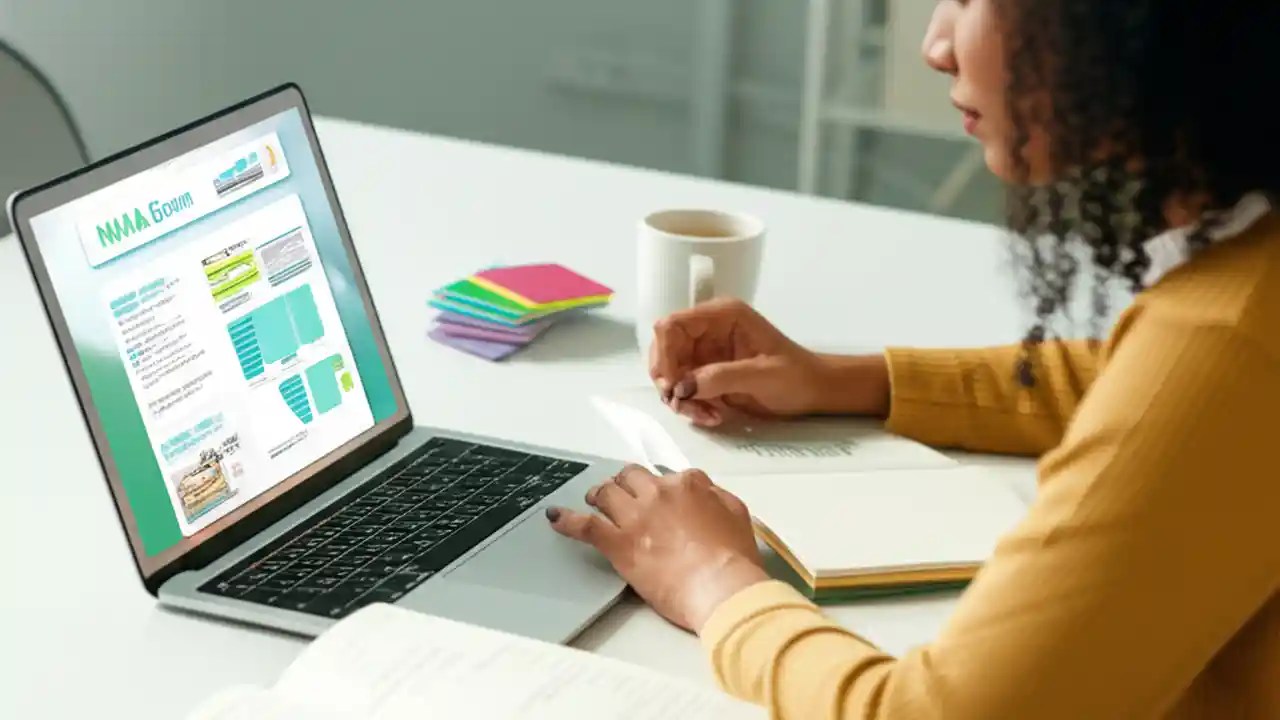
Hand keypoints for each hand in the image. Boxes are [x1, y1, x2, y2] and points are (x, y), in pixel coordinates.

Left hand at [547, 465, 768, 632]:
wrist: (719, 586)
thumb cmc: (734, 558)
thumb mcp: (737, 514)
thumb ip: (717, 496)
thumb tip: (704, 492)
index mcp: (688, 485)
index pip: (669, 476)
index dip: (662, 488)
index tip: (660, 498)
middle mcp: (658, 493)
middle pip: (631, 477)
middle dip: (625, 483)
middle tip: (621, 495)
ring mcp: (635, 516)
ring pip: (607, 493)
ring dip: (600, 495)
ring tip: (594, 501)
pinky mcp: (618, 542)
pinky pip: (584, 525)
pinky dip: (566, 519)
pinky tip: (555, 517)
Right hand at [648, 298, 890, 425]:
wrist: (814, 391)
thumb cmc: (795, 376)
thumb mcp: (761, 375)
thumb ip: (721, 377)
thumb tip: (682, 388)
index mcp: (722, 316)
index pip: (673, 325)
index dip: (664, 354)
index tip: (672, 386)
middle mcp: (708, 329)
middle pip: (665, 349)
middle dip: (669, 380)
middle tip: (683, 406)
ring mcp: (706, 352)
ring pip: (672, 373)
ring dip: (681, 398)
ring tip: (707, 416)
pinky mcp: (707, 373)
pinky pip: (684, 388)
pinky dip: (691, 406)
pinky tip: (712, 416)